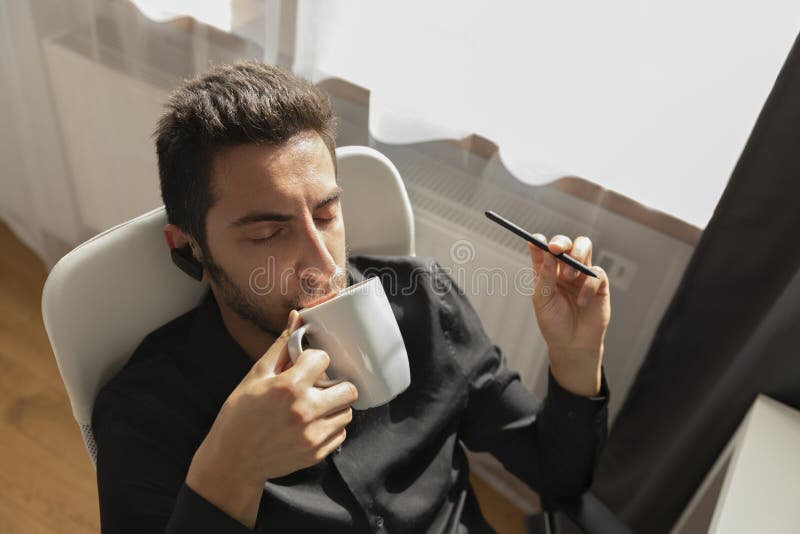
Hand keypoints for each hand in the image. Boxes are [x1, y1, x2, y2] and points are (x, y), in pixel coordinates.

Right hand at [186, 310, 357, 526]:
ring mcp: (312, 435)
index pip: (324, 359)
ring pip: (347, 412)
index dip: (315, 359)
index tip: (306, 366)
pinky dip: (331, 426)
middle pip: (348, 388)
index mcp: (289, 387)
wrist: (232, 460)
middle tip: (320, 385)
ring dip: (336, 405)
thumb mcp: (256, 376)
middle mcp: (305, 411)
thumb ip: (282, 347)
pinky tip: (313, 423)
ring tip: (317, 404)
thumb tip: (297, 317)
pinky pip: (340, 434)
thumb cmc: (240, 415)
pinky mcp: (316, 453)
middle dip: (336, 383)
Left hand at [528, 235, 610, 396]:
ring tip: (570, 276)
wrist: (573, 345)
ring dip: (576, 255)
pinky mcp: (599, 285)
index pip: (543, 250)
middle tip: (556, 249)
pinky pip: (597, 274)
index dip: (539, 242)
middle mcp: (564, 270)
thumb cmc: (554, 324)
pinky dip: (588, 287)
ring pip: (584, 247)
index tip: (536, 240)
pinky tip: (581, 302)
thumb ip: (545, 276)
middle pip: (566, 243)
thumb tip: (549, 253)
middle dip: (561, 242)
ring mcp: (582, 275)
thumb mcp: (543, 300)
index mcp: (546, 272)